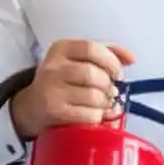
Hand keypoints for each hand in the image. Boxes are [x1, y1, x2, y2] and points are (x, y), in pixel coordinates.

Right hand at [10, 39, 134, 140]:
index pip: (91, 48)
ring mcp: (51, 89)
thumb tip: (131, 58)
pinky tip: (94, 116)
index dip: (110, 61)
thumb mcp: (77, 61)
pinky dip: (97, 117)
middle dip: (108, 86)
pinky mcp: (53, 111)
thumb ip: (104, 54)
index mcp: (60, 48)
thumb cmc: (63, 81)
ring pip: (93, 96)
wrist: (32, 107)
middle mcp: (52, 67)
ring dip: (104, 104)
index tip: (117, 73)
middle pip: (93, 74)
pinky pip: (88, 114)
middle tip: (109, 93)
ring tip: (102, 105)